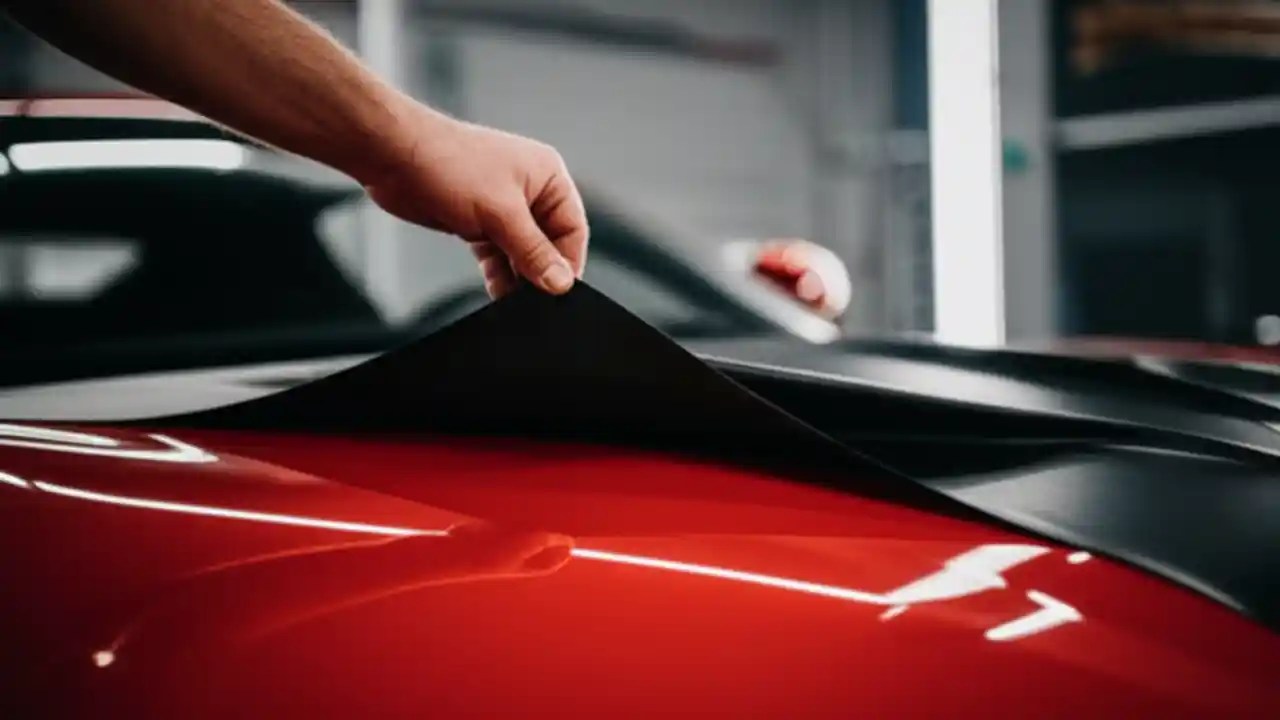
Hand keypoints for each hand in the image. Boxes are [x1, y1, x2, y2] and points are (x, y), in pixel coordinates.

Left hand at [364, 106, 588, 297]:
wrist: (394, 156)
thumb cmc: (448, 163)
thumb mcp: (501, 214)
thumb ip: (533, 252)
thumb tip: (560, 282)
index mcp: (547, 176)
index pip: (573, 230)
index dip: (568, 263)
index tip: (560, 294)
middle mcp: (529, 191)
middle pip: (549, 244)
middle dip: (541, 272)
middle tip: (536, 300)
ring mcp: (503, 208)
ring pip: (522, 253)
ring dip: (519, 277)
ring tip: (515, 300)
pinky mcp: (479, 223)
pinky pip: (499, 256)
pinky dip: (499, 275)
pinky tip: (498, 294)